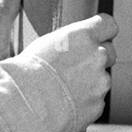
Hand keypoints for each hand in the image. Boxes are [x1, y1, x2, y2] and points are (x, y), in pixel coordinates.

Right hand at [17, 14, 117, 131]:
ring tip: (62, 90)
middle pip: (109, 52)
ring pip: (101, 79)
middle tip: (74, 67)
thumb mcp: (43, 44)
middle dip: (96, 59)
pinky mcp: (98, 105)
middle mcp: (96, 56)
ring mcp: (100, 82)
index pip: (108, 25)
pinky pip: (95, 101)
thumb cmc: (25, 74)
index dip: (102, 31)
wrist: (23, 107)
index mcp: (82, 36)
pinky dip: (84, 103)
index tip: (95, 37)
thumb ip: (66, 41)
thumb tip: (70, 42)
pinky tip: (64, 105)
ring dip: (88, 83)